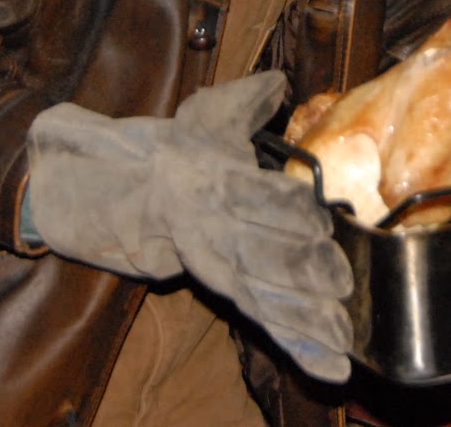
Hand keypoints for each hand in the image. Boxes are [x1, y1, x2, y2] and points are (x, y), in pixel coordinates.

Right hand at [26, 72, 353, 381]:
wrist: (108, 187)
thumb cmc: (169, 148)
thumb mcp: (207, 115)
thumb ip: (249, 102)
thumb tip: (280, 84)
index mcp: (221, 177)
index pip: (263, 198)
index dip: (291, 215)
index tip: (321, 224)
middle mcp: (219, 221)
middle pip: (266, 251)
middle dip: (305, 270)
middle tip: (341, 283)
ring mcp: (216, 259)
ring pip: (265, 292)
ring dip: (305, 316)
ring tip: (343, 335)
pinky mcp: (218, 285)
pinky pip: (261, 316)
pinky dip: (296, 342)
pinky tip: (329, 365)